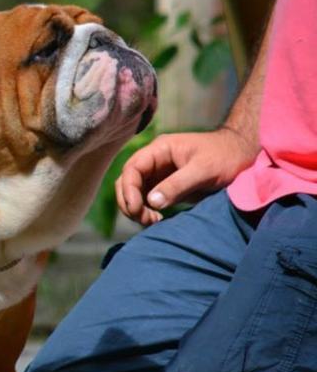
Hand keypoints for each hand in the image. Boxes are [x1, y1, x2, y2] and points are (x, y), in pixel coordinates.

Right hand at [115, 128, 258, 224]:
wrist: (243, 154)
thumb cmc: (225, 157)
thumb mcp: (203, 170)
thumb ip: (177, 185)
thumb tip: (151, 202)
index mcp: (160, 150)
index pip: (132, 169)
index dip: (129, 189)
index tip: (136, 208)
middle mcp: (154, 161)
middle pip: (127, 181)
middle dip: (130, 202)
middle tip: (145, 220)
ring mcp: (158, 174)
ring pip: (134, 192)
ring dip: (136, 209)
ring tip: (152, 221)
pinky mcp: (165, 186)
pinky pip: (146, 199)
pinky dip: (146, 211)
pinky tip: (157, 220)